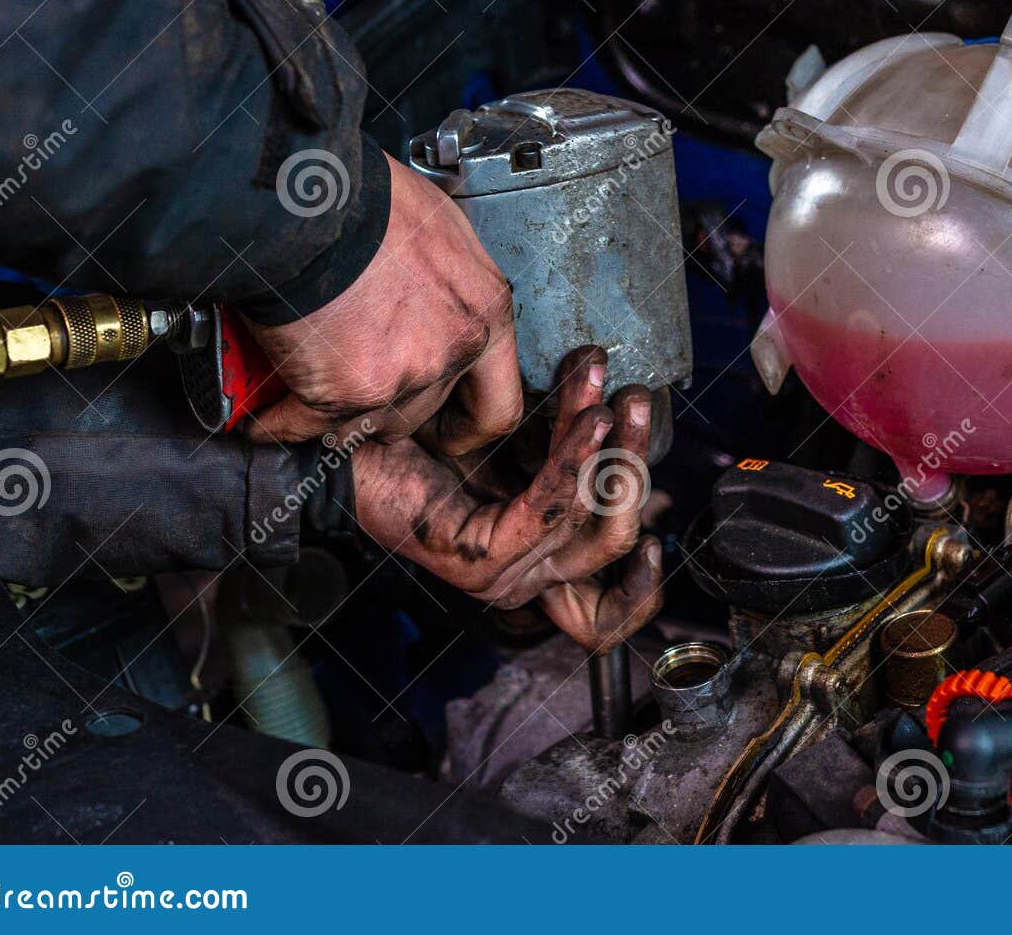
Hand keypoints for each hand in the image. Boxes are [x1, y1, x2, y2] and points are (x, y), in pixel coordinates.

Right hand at [244, 156, 521, 454]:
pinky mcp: (344, 393)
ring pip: (366, 425)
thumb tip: (429, 302)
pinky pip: (306, 426)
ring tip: (307, 389)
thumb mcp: (439, 231)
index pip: (497, 406)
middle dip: (384, 404)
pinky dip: (279, 421)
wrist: (304, 205)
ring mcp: (401, 377)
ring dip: (336, 413)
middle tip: (353, 384)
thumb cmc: (363, 200)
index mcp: (484, 311)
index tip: (447, 430)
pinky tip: (266, 413)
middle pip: (421, 414)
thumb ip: (446, 286)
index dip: (467, 426)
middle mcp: (452, 350)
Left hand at [351, 346, 663, 651]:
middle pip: (614, 543)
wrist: (348, 438)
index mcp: (534, 559)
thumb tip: (625, 412)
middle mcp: (523, 577)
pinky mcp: (480, 562)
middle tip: (636, 402)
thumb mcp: (519, 444)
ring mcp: (502, 576)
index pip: (605, 614)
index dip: (642, 588)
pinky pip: (550, 509)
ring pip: (590, 522)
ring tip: (615, 397)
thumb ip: (568, 444)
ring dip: (612, 451)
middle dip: (637, 467)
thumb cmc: (429, 436)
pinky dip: (576, 460)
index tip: (663, 519)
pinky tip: (589, 419)